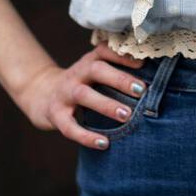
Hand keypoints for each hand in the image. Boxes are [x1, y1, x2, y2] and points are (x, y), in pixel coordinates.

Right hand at [14, 43, 149, 148]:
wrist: (42, 94)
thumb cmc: (82, 83)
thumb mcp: (94, 71)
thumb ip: (116, 70)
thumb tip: (154, 73)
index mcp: (89, 61)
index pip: (104, 51)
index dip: (122, 55)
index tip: (143, 63)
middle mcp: (77, 74)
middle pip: (96, 70)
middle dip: (119, 79)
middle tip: (142, 91)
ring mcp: (64, 94)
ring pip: (84, 96)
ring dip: (106, 105)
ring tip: (127, 116)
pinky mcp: (55, 115)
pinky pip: (69, 126)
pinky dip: (86, 136)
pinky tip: (104, 143)